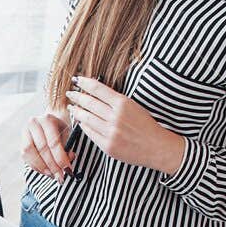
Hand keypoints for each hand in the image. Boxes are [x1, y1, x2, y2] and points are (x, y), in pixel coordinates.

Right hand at [20, 111, 74, 178]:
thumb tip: (66, 165)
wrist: (48, 124)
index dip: (60, 158)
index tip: (67, 169)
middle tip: (60, 176)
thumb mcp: (67, 135)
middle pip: (42, 148)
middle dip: (52, 165)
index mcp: (48, 119)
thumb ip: (68, 149)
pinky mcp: (21, 142)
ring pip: (30, 153)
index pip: (54, 142)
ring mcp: (25, 132)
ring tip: (52, 174)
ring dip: (42, 167)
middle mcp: (33, 123)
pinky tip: (45, 171)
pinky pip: (25, 157)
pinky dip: (35, 166)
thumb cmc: (60, 130)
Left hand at [64, 76, 187, 174]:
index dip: (84, 83)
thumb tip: (94, 94)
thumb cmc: (145, 125)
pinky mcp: (107, 146)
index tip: (76, 80)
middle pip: (89, 103)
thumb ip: (115, 101)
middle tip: (69, 93)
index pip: (98, 89)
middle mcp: (115, 117)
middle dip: (76, 97)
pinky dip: (83, 126)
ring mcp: (110, 132)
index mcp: (123, 103)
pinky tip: (80, 122)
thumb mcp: (133, 106)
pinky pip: (90, 133)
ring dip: (76, 112)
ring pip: (86, 118)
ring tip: (71, 107)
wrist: (156, 146)